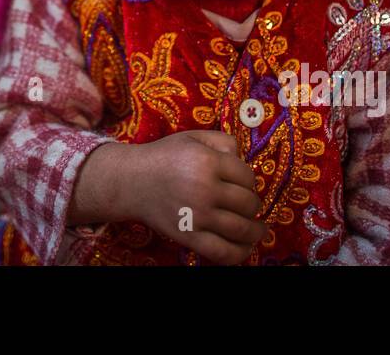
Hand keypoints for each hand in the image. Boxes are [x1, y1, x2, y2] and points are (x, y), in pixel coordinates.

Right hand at [121, 130, 265, 264]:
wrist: (131, 180)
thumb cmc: (164, 156)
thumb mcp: (193, 137)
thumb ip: (223, 141)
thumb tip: (244, 160)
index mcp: (208, 161)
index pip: (247, 176)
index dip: (250, 181)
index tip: (244, 185)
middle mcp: (205, 188)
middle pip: (248, 203)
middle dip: (253, 205)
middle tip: (248, 205)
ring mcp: (197, 215)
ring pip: (241, 229)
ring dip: (255, 231)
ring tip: (258, 229)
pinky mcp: (189, 236)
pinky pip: (222, 251)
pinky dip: (240, 253)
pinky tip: (246, 247)